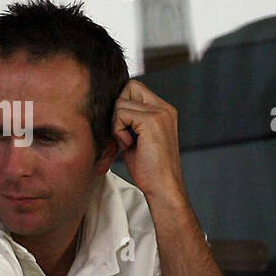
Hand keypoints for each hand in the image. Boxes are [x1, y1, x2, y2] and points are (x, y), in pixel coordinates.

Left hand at [111, 80, 183, 201]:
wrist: (163, 187)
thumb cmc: (149, 169)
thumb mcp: (139, 138)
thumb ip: (131, 119)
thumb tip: (111, 107)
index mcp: (164, 110)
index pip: (134, 88)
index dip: (123, 105)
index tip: (125, 128)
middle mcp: (164, 108)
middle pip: (128, 88)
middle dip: (119, 110)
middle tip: (125, 134)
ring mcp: (160, 113)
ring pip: (121, 102)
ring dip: (117, 124)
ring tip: (129, 142)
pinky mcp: (151, 120)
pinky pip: (121, 114)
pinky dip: (118, 130)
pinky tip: (129, 145)